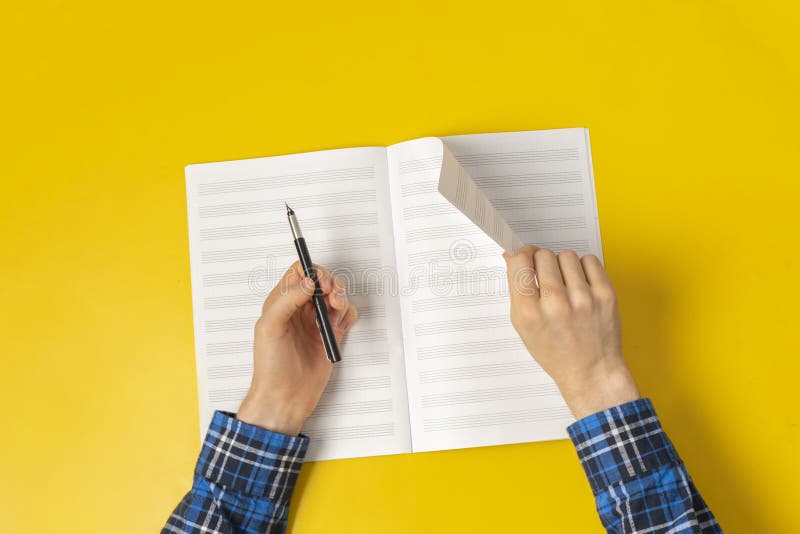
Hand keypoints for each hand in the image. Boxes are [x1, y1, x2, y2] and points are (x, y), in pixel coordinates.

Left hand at [236, 262, 356, 434]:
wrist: (286, 397)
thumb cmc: (271, 367)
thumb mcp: (269, 328)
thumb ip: (287, 299)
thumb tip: (308, 281)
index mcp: (280, 303)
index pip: (298, 273)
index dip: (312, 272)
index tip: (319, 284)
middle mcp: (299, 309)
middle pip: (321, 280)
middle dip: (331, 284)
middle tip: (331, 298)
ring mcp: (316, 321)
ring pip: (336, 295)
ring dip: (341, 298)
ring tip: (336, 312)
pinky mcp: (331, 334)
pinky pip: (346, 315)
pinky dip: (348, 315)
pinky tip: (339, 325)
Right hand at [504, 246, 638, 418]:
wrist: (591, 371)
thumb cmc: (556, 352)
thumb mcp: (524, 326)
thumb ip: (517, 290)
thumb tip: (512, 256)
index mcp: (530, 313)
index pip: (520, 262)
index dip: (521, 256)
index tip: (525, 258)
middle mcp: (556, 305)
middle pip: (543, 255)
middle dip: (542, 263)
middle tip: (547, 279)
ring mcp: (583, 299)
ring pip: (566, 255)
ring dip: (564, 266)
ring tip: (566, 285)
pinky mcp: (606, 295)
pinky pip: (590, 260)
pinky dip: (584, 269)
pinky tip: (582, 285)